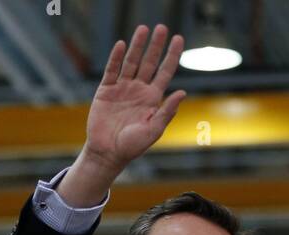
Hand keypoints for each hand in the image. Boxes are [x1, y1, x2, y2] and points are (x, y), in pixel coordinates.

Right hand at [84, 23, 185, 172]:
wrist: (108, 153)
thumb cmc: (133, 146)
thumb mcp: (154, 130)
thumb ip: (167, 111)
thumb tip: (182, 92)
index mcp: (153, 98)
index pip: (165, 72)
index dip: (172, 55)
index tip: (179, 39)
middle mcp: (139, 90)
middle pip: (149, 62)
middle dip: (155, 45)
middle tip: (161, 27)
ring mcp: (122, 88)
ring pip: (131, 62)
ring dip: (137, 46)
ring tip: (143, 29)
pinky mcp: (106, 91)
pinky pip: (112, 71)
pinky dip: (116, 58)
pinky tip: (121, 45)